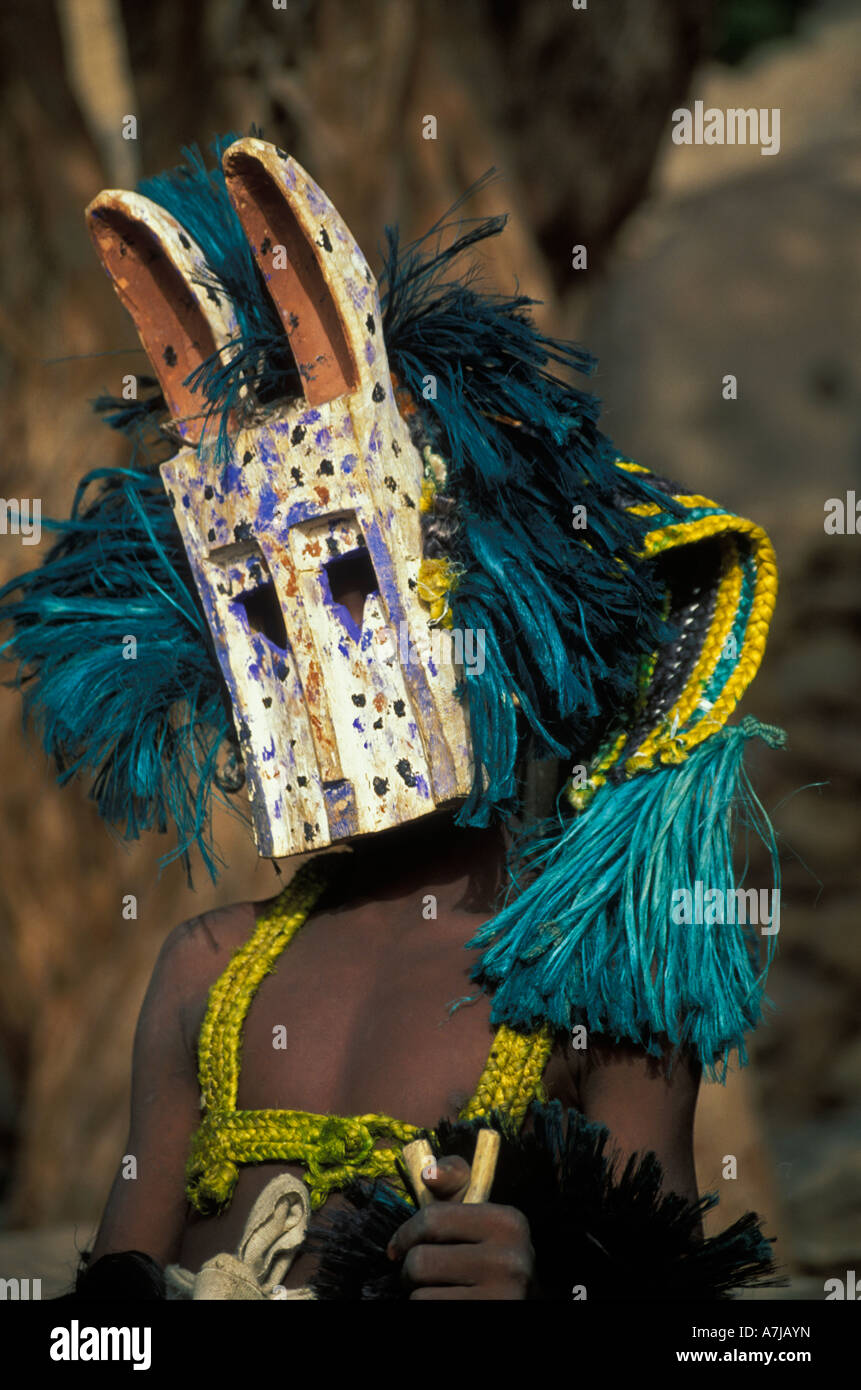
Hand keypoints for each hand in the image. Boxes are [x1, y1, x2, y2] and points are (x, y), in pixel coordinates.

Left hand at [386, 1155, 535, 1299]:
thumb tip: (429, 1174)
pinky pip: (428, 1312)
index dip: (406, 1234)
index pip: (433, 1219)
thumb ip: (454, 1182)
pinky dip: (426, 1310)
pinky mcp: (489, 1315)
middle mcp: (510, 1260)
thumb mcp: (476, 1213)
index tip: (399, 1246)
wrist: (520, 1299)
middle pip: (421, 1261)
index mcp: (508, 1223)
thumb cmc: (487, 1253)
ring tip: (435, 1290)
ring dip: (419, 1294)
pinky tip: (446, 1303)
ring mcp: (502, 1296)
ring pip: (421, 1295)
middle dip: (410, 1270)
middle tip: (418, 1275)